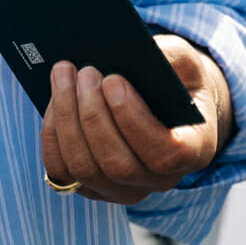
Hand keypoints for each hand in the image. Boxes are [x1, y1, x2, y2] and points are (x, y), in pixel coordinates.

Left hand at [39, 32, 232, 205]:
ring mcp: (122, 190)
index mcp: (193, 151)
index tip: (113, 80)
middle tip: (85, 71)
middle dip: (93, 113)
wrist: (163, 105)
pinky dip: (52, 134)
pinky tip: (54, 100)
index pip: (165, 153)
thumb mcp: (186, 62)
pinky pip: (61, 171)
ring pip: (84, 168)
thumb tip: (131, 54)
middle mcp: (158, 181)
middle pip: (117, 163)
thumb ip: (171, 58)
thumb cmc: (176, 81)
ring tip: (64, 75)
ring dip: (66, 118)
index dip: (133, 119)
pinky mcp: (90, 187)